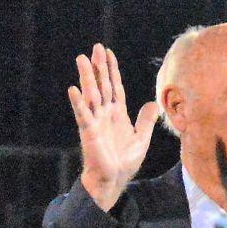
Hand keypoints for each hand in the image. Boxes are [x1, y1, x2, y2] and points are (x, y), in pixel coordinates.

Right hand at [69, 42, 159, 211]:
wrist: (114, 180)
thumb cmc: (124, 162)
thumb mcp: (141, 139)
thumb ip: (145, 121)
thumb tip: (153, 104)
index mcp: (117, 113)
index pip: (114, 86)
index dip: (112, 70)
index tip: (109, 53)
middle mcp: (105, 113)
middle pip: (102, 85)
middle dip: (99, 67)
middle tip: (96, 47)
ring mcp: (95, 121)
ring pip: (91, 94)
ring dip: (87, 77)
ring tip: (82, 59)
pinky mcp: (89, 132)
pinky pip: (83, 114)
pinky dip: (78, 103)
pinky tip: (73, 89)